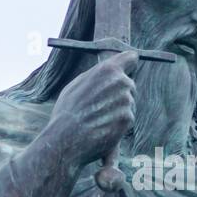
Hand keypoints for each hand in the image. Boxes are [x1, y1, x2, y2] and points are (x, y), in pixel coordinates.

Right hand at [46, 50, 137, 167]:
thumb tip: (110, 71)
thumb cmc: (67, 111)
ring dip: (117, 109)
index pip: (131, 58)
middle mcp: (121, 82)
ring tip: (97, 118)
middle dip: (119, 92)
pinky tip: (102, 128)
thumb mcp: (77, 84)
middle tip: (100, 105)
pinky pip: (127, 119)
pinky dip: (118, 124)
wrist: (66, 138)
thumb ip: (97, 75)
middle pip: (129, 84)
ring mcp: (127, 101)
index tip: (127, 68)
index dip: (128, 64)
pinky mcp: (128, 119)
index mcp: (108, 69)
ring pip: (128, 103)